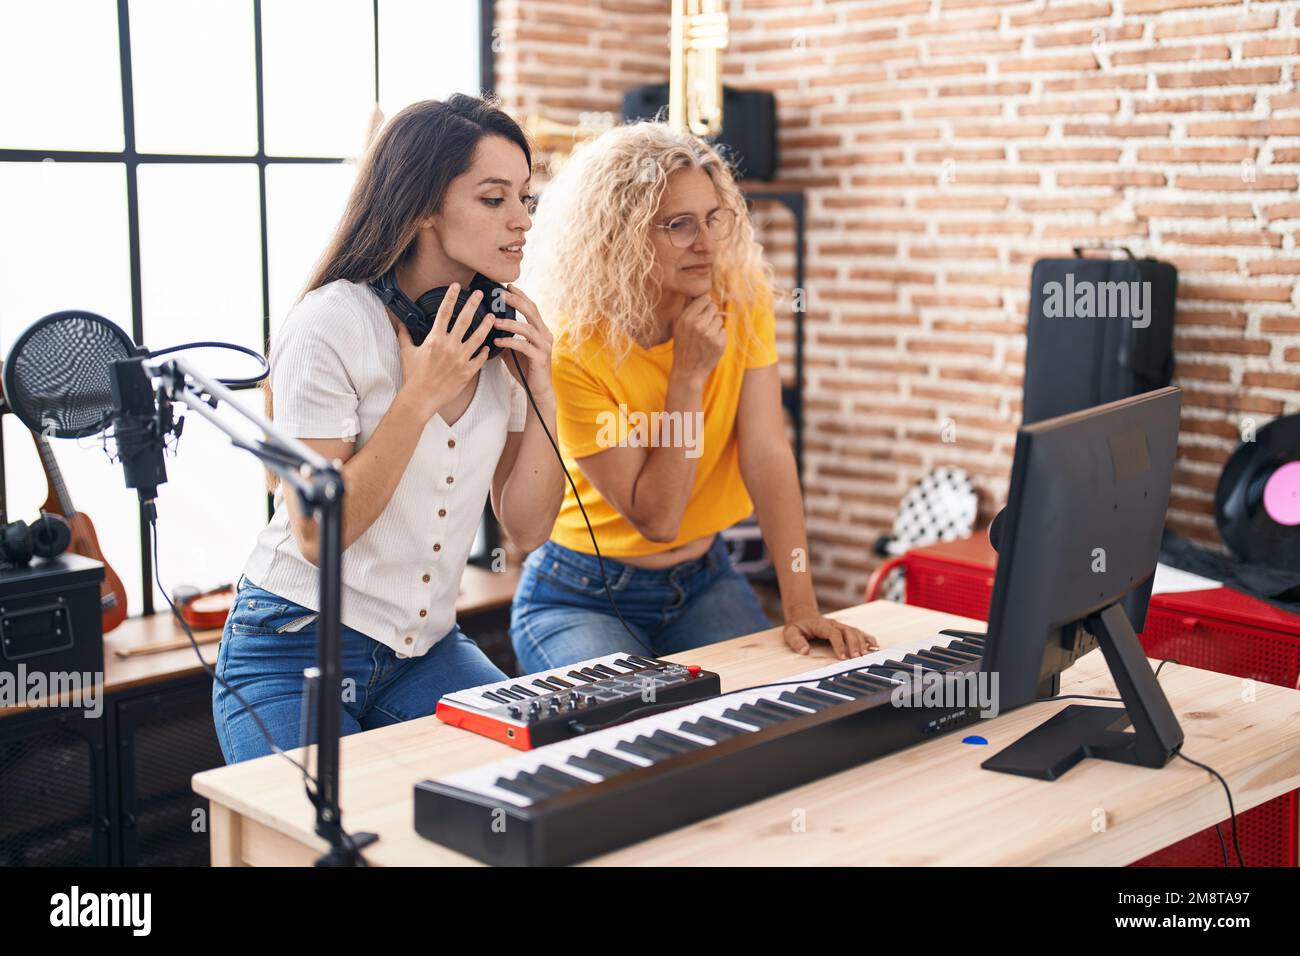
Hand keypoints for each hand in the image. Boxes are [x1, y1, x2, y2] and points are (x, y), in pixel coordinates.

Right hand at [390, 283, 494, 421]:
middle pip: (464, 320)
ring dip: (486, 326)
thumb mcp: (407, 352)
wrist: (420, 398)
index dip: (450, 297)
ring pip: (478, 337)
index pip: (444, 312)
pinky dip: (484, 352)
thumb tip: (400, 323)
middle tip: (480, 294)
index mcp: (435, 339)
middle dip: (473, 304)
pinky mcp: (467, 372)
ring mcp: (460, 359)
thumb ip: (405, 335)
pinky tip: (487, 346)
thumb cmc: (413, 376)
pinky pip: (479, 359)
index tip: (456, 286)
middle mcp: (449, 346)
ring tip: (493, 317)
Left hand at [494, 284, 554, 400]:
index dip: (521, 296)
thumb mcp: (512, 348)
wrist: (537, 390)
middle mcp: (545, 335)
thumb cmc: (524, 368)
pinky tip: (497, 341)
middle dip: (516, 301)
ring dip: (510, 323)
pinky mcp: (540, 358)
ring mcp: (544, 346)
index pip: (532, 307)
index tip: (508, 286)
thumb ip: (505, 336)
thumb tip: (486, 325)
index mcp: (540, 330)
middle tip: (501, 294)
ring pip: (528, 329)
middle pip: (532, 312)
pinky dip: (509, 342)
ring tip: (494, 320)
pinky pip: (524, 347)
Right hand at [669, 293, 725, 385]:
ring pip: (719, 319)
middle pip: (713, 307)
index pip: (704, 299)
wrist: (688, 371)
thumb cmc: (683, 346)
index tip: (701, 312)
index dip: (704, 305)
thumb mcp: (678, 327)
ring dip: (715, 326)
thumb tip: (696, 292)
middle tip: (703, 326)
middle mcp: (697, 324)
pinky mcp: (719, 342)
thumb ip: (687, 310)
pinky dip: (719, 337)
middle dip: (710, 315)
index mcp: (686, 318)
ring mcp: (709, 334)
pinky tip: (710, 344)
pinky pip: (723, 330)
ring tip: (705, 337)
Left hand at [782, 613, 879, 659]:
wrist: (803, 615)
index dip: (839, 644)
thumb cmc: (798, 626)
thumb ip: (796, 641)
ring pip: (855, 631)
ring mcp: (841, 626)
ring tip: (867, 655)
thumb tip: (805, 651)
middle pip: (848, 631)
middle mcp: (834, 624)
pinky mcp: (845, 629)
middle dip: (854, 644)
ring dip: (862, 643)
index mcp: (821, 625)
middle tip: (857, 658)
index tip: (842, 657)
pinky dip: (868, 638)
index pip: (833, 633)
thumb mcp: (790, 633)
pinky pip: (859, 632)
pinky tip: (875, 646)